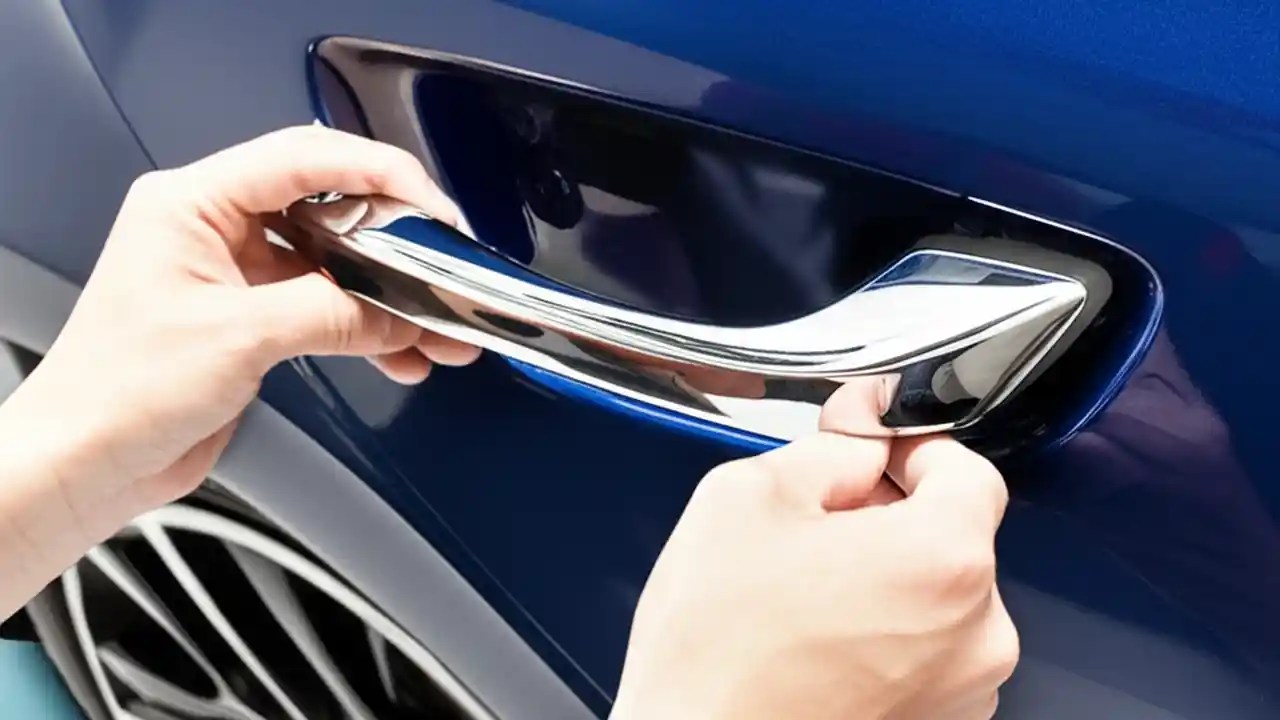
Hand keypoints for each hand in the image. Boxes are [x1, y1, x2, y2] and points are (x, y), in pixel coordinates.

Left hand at [0, 127, 476, 614]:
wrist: (87, 462)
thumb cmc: (117, 392)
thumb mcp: (240, 338)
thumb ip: (331, 315)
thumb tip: (399, 314)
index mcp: (192, 203)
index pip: (305, 159)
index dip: (378, 175)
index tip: (429, 207)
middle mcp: (213, 228)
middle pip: (328, 206)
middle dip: (393, 239)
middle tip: (441, 261)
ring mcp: (234, 272)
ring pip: (334, 262)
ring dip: (388, 295)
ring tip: (435, 324)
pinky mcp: (251, 318)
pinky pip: (325, 307)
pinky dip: (367, 329)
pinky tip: (401, 353)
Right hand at [611, 405, 1017, 718]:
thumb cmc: (716, 656)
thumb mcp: (747, 499)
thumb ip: (827, 451)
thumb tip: (860, 440)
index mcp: (943, 559)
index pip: (967, 468)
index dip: (911, 449)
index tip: (873, 454)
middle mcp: (976, 633)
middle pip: (951, 537)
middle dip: (888, 519)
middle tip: (812, 528)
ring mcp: (962, 691)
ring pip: (936, 599)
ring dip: (885, 581)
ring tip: (803, 599)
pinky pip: (925, 654)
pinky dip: (883, 637)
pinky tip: (814, 642)